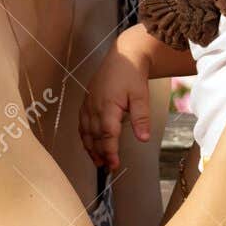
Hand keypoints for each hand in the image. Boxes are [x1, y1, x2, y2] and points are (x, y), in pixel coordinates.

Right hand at [78, 24, 154, 171]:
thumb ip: (141, 118)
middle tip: (109, 169)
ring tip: (98, 163)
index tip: (114, 165)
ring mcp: (88, 105)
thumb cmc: (132, 74)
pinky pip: (82, 124)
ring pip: (86, 132)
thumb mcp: (141, 95)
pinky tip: (90, 146)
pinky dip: (85, 137)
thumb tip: (144, 138)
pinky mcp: (86, 103)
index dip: (110, 152)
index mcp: (108, 105)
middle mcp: (94, 106)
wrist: (122, 55)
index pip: (107, 134)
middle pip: (95, 137)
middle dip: (101, 154)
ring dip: (91, 149)